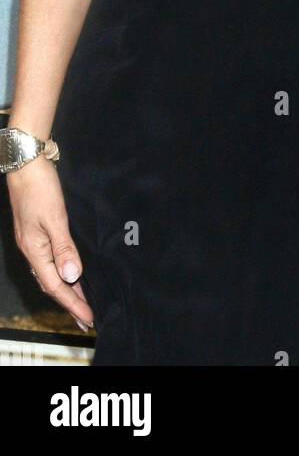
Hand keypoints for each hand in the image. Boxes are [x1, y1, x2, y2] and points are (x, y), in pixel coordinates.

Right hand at [7, 155, 94, 330]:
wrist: (26, 163)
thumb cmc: (40, 188)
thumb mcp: (55, 217)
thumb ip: (64, 247)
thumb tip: (72, 275)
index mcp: (35, 250)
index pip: (55, 286)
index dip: (73, 302)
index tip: (89, 317)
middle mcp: (32, 250)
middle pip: (52, 284)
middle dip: (70, 302)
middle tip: (87, 319)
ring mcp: (33, 241)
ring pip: (50, 273)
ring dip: (67, 289)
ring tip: (82, 302)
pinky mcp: (37, 232)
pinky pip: (50, 261)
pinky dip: (62, 272)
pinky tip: (71, 272)